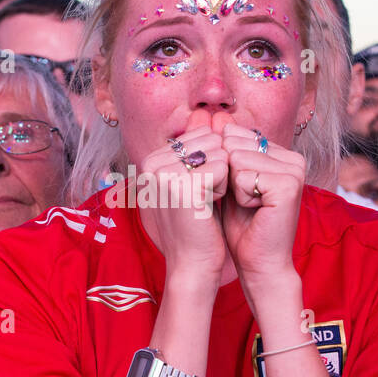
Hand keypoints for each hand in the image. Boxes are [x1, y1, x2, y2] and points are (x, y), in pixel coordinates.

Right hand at [137, 108, 228, 281]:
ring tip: (206, 202)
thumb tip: (209, 113)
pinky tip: (210, 206)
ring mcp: (165, 171)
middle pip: (210, 140)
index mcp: (152, 159)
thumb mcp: (195, 180)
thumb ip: (199, 147)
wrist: (192, 263)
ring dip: (223, 177)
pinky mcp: (183, 183)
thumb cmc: (198, 224)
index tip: (200, 191)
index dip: (212, 162)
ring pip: (218, 151)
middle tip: (205, 198)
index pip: (201, 136)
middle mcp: (152, 162)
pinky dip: (225, 186)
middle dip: (219, 167)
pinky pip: (223, 166)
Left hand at [216, 115, 305, 289]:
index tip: (237, 190)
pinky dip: (240, 196)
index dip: (223, 165)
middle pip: (233, 143)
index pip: (234, 135)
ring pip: (236, 158)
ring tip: (250, 206)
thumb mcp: (228, 181)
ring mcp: (294, 169)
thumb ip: (223, 149)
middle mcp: (292, 157)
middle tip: (243, 200)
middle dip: (227, 174)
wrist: (257, 261)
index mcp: (280, 153)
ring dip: (232, 187)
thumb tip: (214, 115)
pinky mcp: (289, 184)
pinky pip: (243, 175)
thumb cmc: (241, 225)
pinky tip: (256, 210)